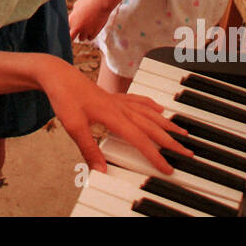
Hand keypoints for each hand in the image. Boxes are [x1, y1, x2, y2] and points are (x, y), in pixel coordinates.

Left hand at [36, 57, 188, 175]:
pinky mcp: (113, 96)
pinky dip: (151, 105)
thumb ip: (89, 150)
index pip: (140, 140)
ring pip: (149, 113)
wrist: (57, 75)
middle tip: (187, 152)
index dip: (155, 155)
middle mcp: (120, 107)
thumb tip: (101, 170)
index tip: (168, 167)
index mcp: (113, 116)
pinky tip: (159, 108)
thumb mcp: (74, 127)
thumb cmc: (65, 98)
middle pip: (152, 127)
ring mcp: (118, 101)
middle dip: (171, 141)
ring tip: (182, 131)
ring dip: (166, 123)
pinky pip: (139, 101)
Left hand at [69, 0, 113, 43]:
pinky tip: (91, 29)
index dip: (67, 28)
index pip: (65, 29)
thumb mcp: (77, 5)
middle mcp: (77, 27)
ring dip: (82, 34)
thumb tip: (73, 16)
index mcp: (70, 20)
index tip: (70, 26)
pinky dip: (90, 35)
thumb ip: (74, 13)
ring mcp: (86, 31)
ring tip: (85, 28)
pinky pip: (90, 38)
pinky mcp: (94, 33)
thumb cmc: (88, 1)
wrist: (100, 3)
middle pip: (71, 37)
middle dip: (72, 35)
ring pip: (81, 38)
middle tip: (75, 31)